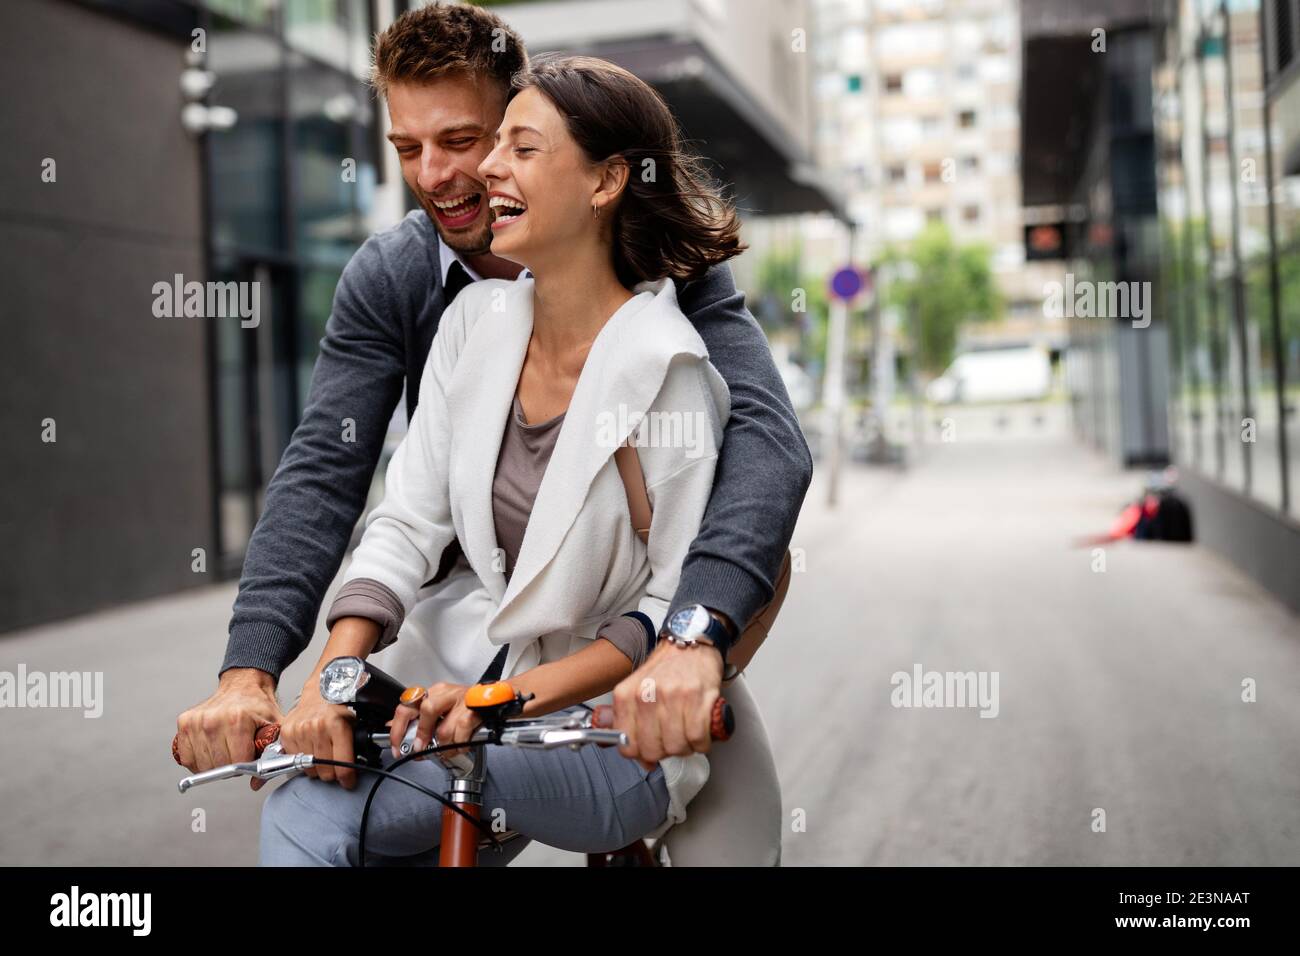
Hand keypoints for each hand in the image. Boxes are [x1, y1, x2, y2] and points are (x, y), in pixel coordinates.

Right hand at [175, 668, 281, 790]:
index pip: (237, 763)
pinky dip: (198, 760)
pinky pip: (187, 758)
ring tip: (225, 749)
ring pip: (201, 765)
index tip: (250, 756)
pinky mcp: (184, 722)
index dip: (246, 765)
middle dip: (231, 766)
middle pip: (218, 766)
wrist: (243, 685)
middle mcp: (213, 720)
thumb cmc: (258, 707)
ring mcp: (196, 721)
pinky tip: (210, 749)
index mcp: (237, 719)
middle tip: (238, 752)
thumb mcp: (274, 727)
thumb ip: (272, 754)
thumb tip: (256, 783)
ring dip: (214, 764)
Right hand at [277, 685, 358, 789]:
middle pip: (325, 771)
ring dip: (317, 768)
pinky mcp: (287, 734)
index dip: (347, 778)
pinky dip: (302, 760)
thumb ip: (357, 744)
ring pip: (309, 769)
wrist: (317, 692)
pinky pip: (295, 760)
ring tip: (323, 757)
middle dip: (332, 774)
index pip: (342, 765)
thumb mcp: (353, 723)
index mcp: (336, 725)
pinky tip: (310, 751)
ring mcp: (300, 731)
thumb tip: (360, 766)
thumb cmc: (336, 708)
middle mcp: (316, 728)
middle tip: (335, 767)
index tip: (348, 781)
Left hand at [387, 682, 481, 762]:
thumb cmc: (466, 706)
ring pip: (444, 730)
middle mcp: (446, 693)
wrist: (496, 698)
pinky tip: (460, 745)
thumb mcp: (441, 710)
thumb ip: (420, 721)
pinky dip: (458, 746)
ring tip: (448, 749)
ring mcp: (461, 700)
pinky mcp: (474, 711)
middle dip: (422, 735)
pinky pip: (460, 735)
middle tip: (421, 749)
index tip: (397, 747)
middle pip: (427, 711)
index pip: (406, 706)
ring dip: (444, 747)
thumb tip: (401, 736)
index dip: (398, 729)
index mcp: (433, 692)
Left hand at [612, 638, 723, 769]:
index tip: (650, 749)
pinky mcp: (698, 698)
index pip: (627, 746)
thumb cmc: (666, 668)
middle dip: (665, 752)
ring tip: (687, 732)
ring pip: (677, 747)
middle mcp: (646, 695)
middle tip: (671, 740)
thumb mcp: (636, 689)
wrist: (690, 641)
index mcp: (626, 695)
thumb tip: (641, 759)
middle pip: (653, 750)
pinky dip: (702, 742)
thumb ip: (632, 723)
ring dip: (686, 747)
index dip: (641, 755)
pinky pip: (698, 739)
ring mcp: (672, 697)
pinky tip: (700, 731)